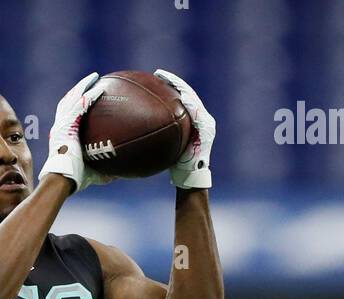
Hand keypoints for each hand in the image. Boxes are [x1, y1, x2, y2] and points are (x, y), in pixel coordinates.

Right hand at [39, 73, 114, 193]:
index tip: (83, 97)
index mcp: (62, 136)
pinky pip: (80, 105)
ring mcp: (62, 124)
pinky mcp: (67, 124)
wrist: (62, 179)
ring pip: (73, 98)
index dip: (73, 104)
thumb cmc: (75, 180)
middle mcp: (60, 127)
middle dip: (78, 90)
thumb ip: (104, 171)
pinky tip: (100, 88)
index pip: (66, 115)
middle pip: (68, 101)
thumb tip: (119, 174)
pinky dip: (90, 95)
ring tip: (94, 77)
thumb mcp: (92, 174)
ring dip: (84, 86)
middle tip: (90, 81)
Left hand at [154, 70, 214, 188]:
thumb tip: (135, 127)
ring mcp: (205, 123)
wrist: (189, 179)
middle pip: (187, 93)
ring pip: (193, 100)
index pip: (180, 97)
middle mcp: (200, 118)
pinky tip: (180, 97)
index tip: (156, 77)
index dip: (169, 85)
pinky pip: (197, 113)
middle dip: (174, 82)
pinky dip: (189, 105)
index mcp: (191, 120)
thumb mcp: (164, 146)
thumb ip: (159, 133)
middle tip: (159, 74)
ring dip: (181, 88)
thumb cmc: (174, 166)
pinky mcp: (207, 130)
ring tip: (169, 80)